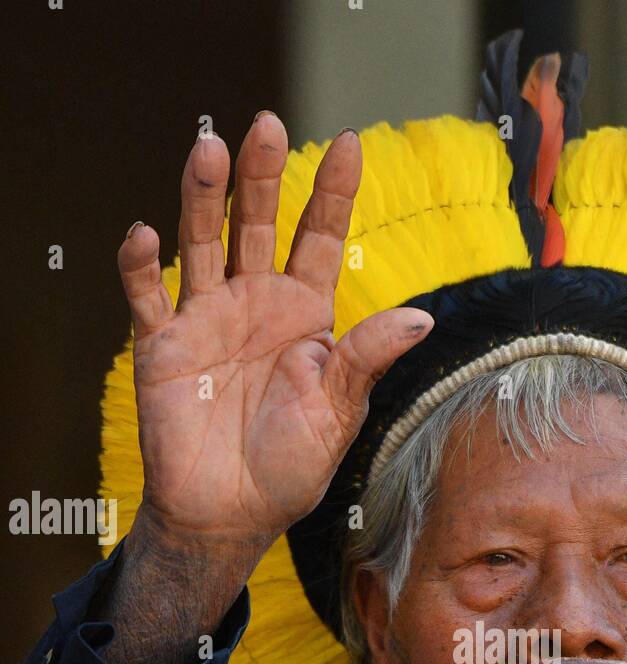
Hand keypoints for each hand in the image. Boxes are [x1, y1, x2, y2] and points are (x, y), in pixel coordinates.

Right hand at [116, 113, 432, 549]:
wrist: (231, 514)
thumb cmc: (291, 467)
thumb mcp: (338, 412)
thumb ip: (367, 358)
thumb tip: (422, 319)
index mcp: (305, 316)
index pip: (320, 239)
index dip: (334, 194)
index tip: (351, 143)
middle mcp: (256, 304)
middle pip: (259, 223)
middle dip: (263, 176)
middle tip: (268, 125)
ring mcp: (207, 318)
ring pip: (203, 241)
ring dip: (202, 196)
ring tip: (208, 149)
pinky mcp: (162, 345)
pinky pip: (148, 294)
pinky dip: (141, 264)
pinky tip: (147, 234)